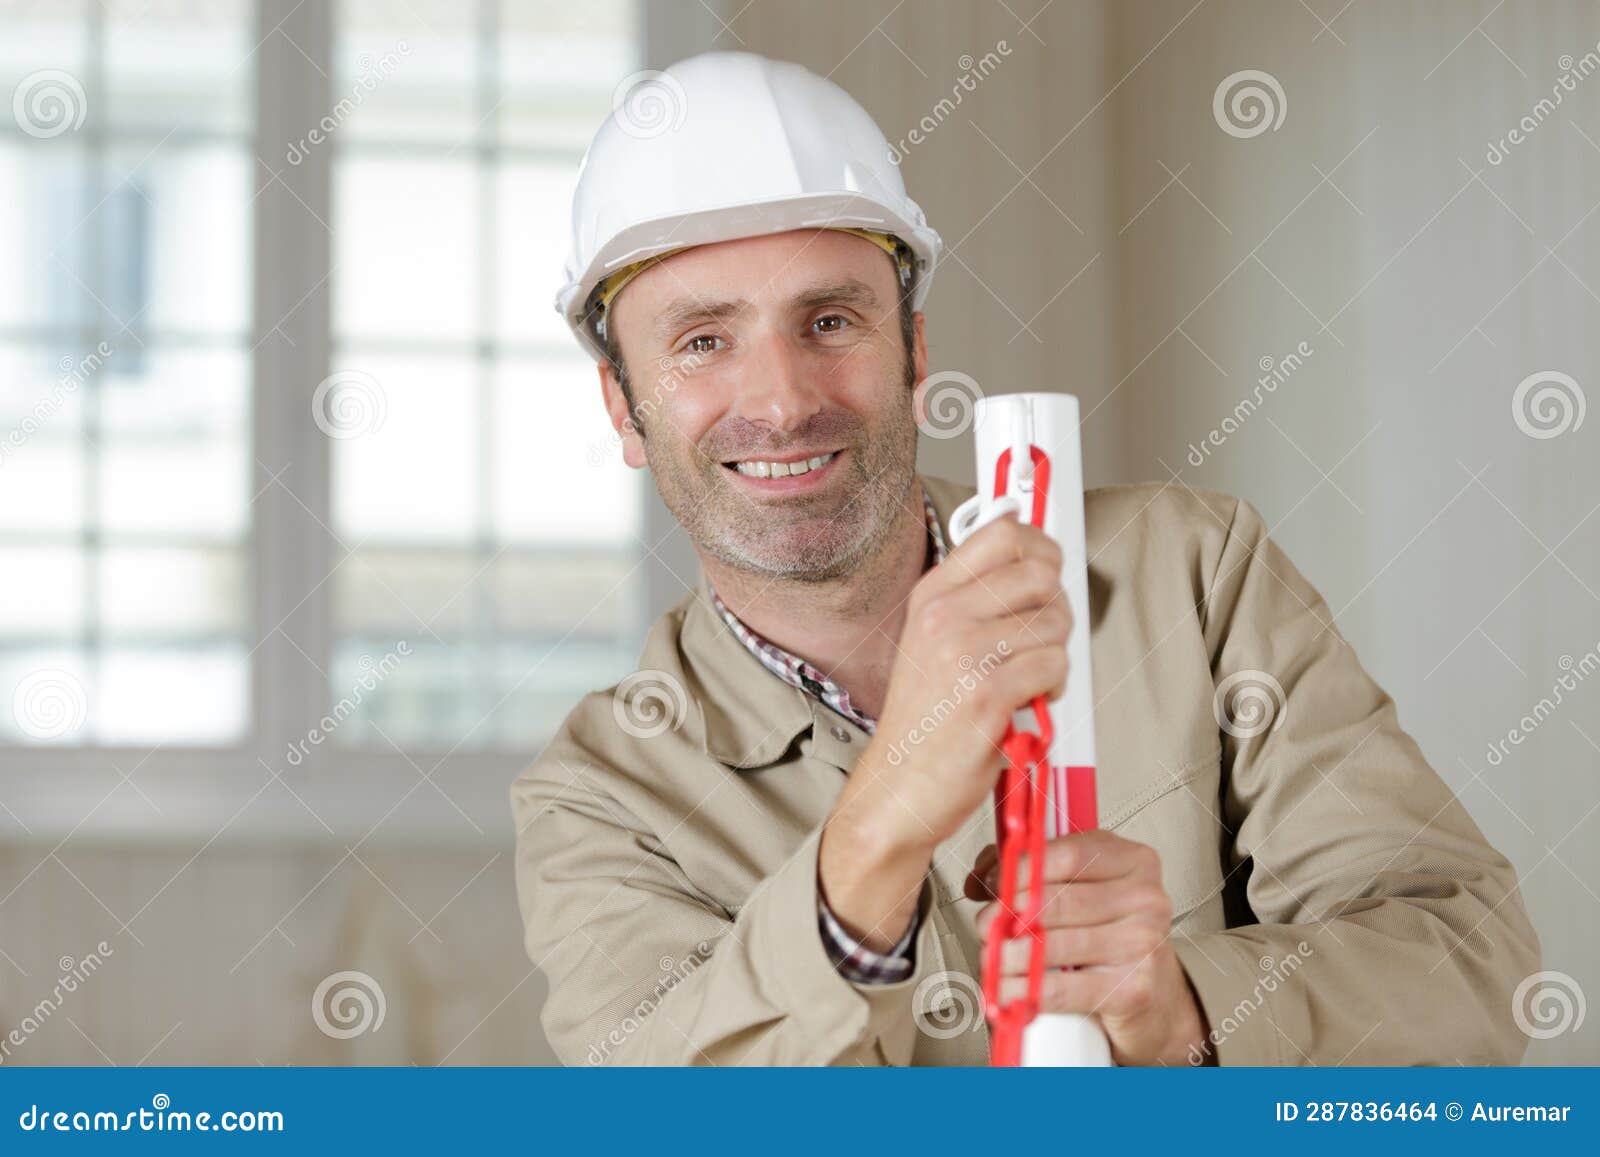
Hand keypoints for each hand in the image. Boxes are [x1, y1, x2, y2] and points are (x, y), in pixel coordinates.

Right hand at [819, 511, 1072, 950]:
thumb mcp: (935, 642)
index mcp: (931, 595)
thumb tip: (1040, 565)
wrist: (898, 787)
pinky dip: (1053, 688)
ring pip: (1055, 623)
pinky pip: (1054, 666)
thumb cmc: (926, 721)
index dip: (1042, 546)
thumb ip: (979, 602)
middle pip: (1041, 572)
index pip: (1003, 531)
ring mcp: (962, 652)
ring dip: (1055, 655)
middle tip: (1038, 641)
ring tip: (1027, 679)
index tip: (1049, 569)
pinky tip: (1027, 703)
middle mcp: (943, 615)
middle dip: (1056, 609)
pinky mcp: (985, 694)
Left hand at [966, 831, 1212, 1065]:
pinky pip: (1060, 989)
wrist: (1153, 994)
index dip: (1021, 868)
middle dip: (1007, 914)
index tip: (994, 882)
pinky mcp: (1132, 991)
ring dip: (1008, 953)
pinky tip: (1007, 987)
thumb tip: (982, 877)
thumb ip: (1030, 870)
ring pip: (1052, 945)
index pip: (1067, 855)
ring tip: (991, 955)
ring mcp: (1143, 945)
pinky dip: (1023, 988)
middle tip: (985, 925)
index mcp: (1133, 860)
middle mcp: (1145, 898)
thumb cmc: (1109, 935)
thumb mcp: (1078, 888)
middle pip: (1056, 900)